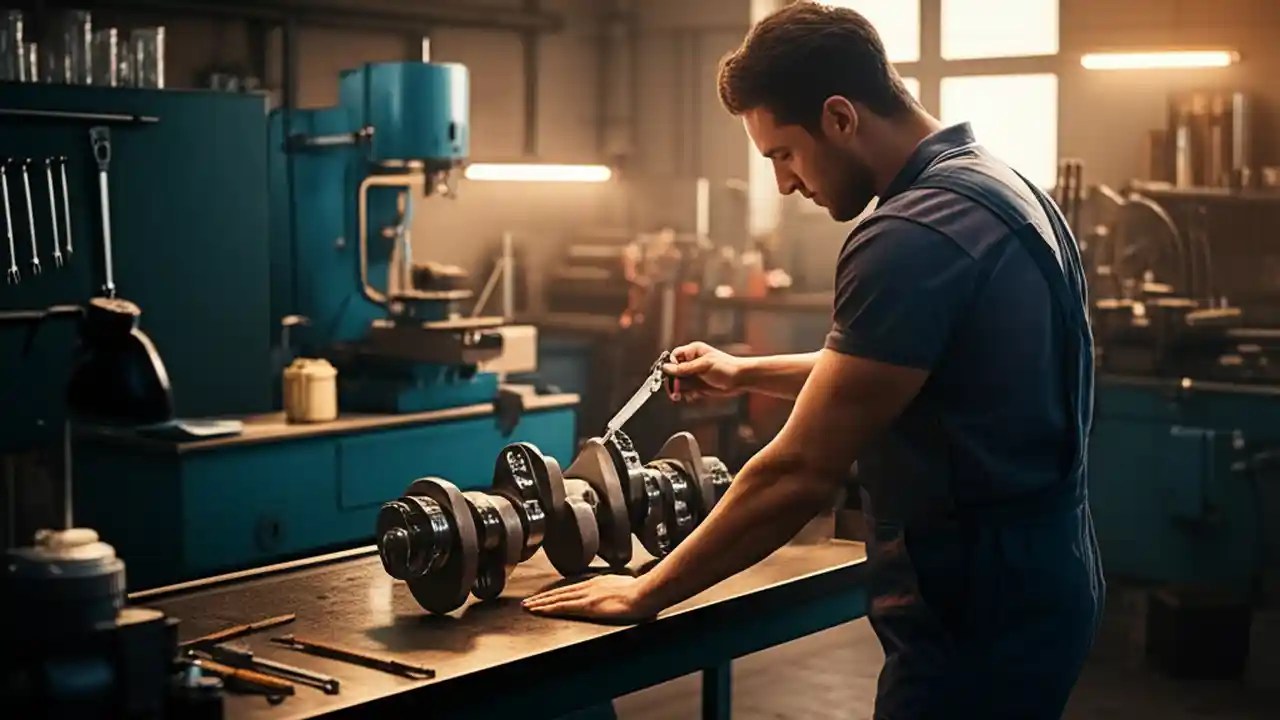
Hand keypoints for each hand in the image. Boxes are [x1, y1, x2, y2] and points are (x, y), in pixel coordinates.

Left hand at [522, 574, 659, 623]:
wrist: (645, 592)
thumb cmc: (641, 592)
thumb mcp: (625, 586)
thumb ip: (616, 589)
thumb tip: (617, 593)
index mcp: (598, 582)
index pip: (571, 589)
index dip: (556, 593)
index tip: (545, 596)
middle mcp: (589, 586)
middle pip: (560, 592)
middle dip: (543, 597)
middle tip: (528, 601)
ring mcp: (587, 595)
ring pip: (557, 598)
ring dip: (541, 602)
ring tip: (528, 607)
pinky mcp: (587, 605)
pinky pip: (562, 606)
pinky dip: (548, 608)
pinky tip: (539, 611)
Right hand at [662, 341, 745, 400]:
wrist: (741, 379)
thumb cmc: (725, 367)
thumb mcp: (703, 366)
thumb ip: (684, 368)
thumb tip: (666, 368)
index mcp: (692, 352)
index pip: (674, 357)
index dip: (671, 366)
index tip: (671, 375)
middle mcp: (691, 362)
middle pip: (674, 371)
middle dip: (673, 382)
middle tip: (674, 392)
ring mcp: (694, 374)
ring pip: (679, 383)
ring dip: (679, 390)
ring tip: (683, 396)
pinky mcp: (698, 385)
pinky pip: (687, 390)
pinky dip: (688, 394)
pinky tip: (693, 396)